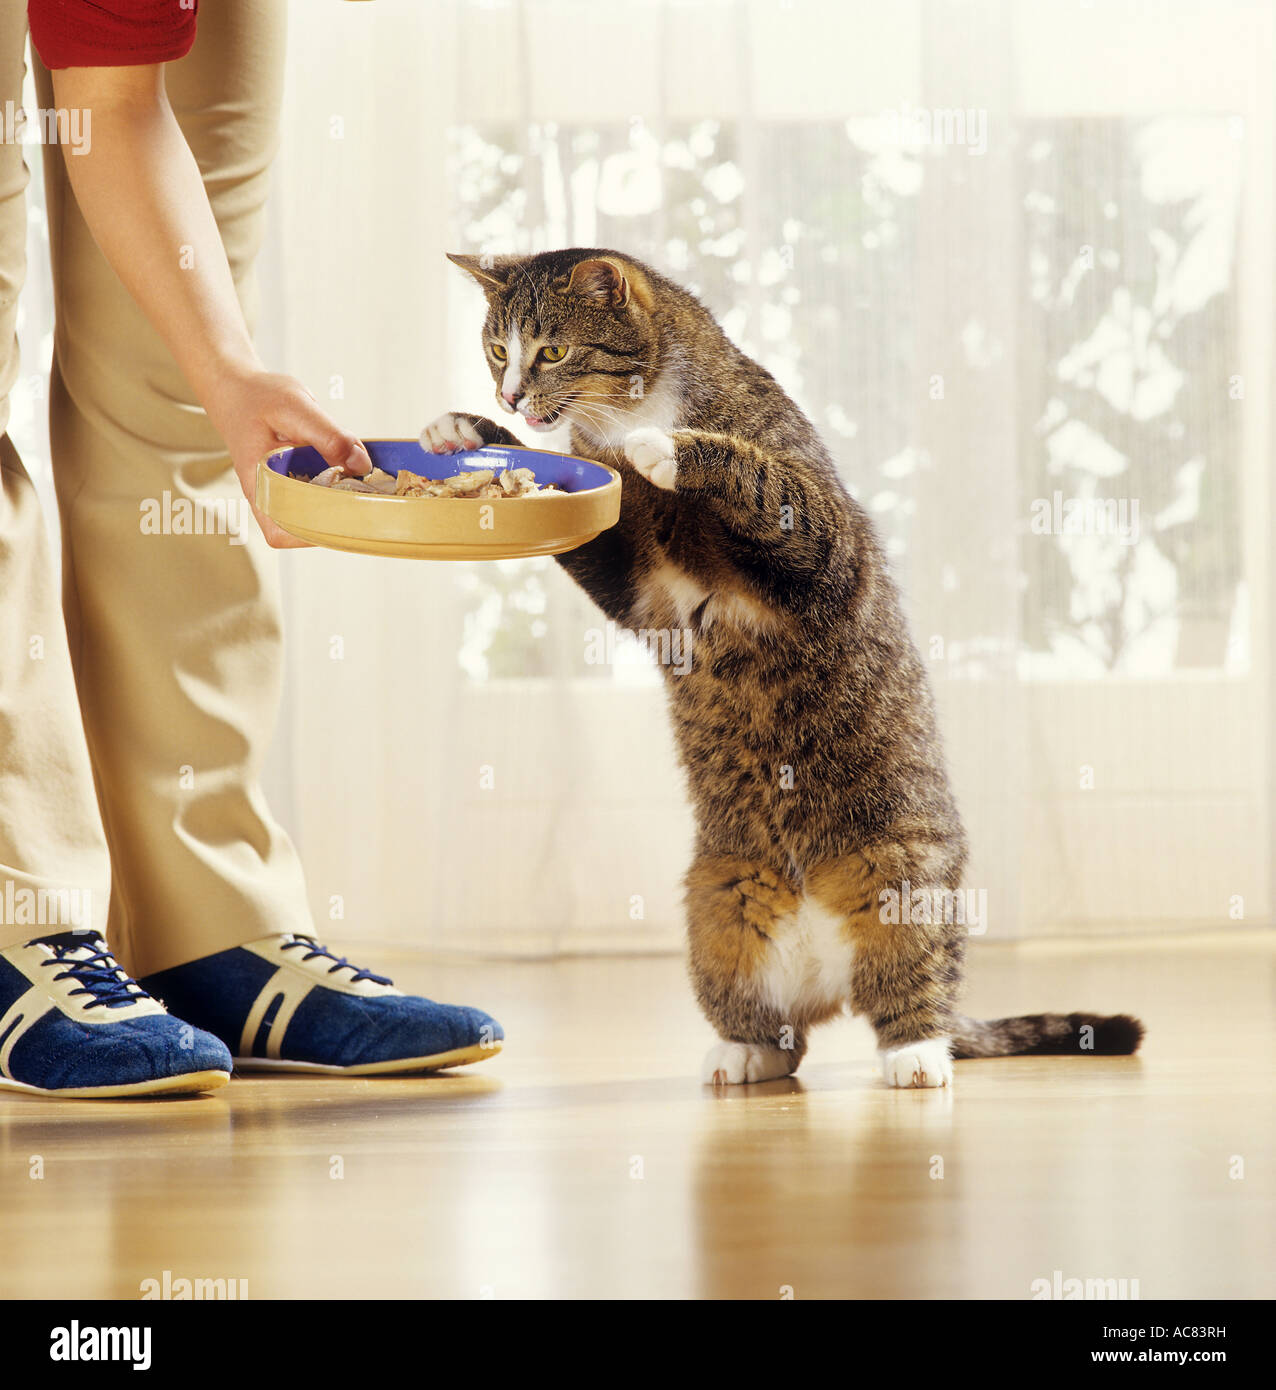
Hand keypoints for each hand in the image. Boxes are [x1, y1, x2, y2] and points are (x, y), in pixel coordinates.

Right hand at [205, 366, 371, 547]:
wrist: (238, 388)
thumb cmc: (257, 397)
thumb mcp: (295, 408)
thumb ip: (329, 436)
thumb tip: (361, 465)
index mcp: (260, 486)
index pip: (281, 534)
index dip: (311, 534)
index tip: (343, 513)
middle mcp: (270, 495)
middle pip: (306, 528)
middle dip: (338, 515)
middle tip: (365, 492)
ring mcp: (283, 489)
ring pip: (317, 510)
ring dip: (342, 497)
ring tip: (360, 476)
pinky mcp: (296, 479)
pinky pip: (320, 490)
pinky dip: (339, 481)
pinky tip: (349, 462)